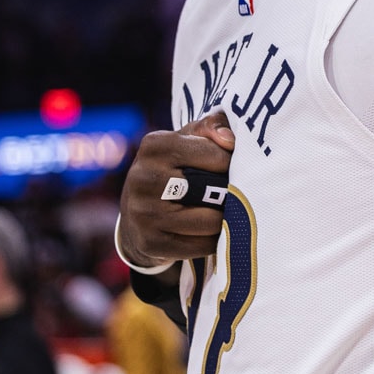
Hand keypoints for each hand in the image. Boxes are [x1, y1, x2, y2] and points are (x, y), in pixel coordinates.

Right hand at [118, 111, 235, 269]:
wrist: (137, 215)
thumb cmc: (173, 169)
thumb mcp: (187, 140)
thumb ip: (212, 127)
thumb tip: (229, 140)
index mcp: (155, 145)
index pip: (214, 154)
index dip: (232, 163)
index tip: (233, 168)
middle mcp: (143, 177)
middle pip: (212, 188)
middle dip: (229, 193)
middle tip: (236, 194)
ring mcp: (144, 213)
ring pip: (210, 221)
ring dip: (226, 220)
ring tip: (226, 213)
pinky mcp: (150, 243)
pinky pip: (201, 246)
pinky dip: (214, 241)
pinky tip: (211, 233)